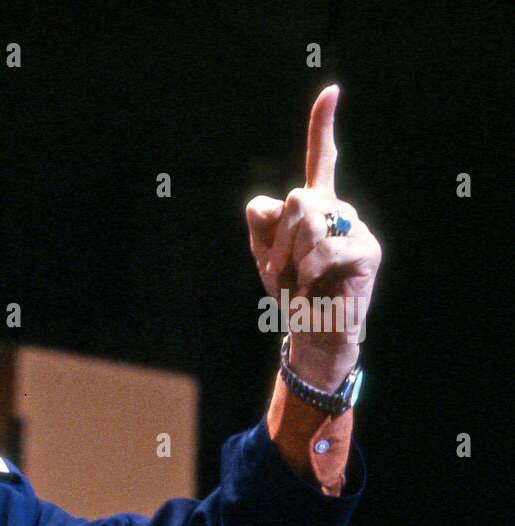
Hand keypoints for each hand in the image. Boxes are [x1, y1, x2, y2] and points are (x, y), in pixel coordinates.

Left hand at [245, 85, 381, 389]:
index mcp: (315, 205)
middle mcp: (340, 209)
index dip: (322, 125)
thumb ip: (262, 221)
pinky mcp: (367, 249)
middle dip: (278, 239)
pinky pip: (325, 247)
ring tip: (298, 280)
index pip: (320, 159)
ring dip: (290, 257)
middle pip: (297, 199)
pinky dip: (308, 269)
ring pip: (309, 221)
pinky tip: (312, 284)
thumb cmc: (288, 291)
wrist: (310, 330)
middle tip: (280, 271)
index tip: (332, 91)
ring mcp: (356, 227)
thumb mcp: (264, 253)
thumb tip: (274, 201)